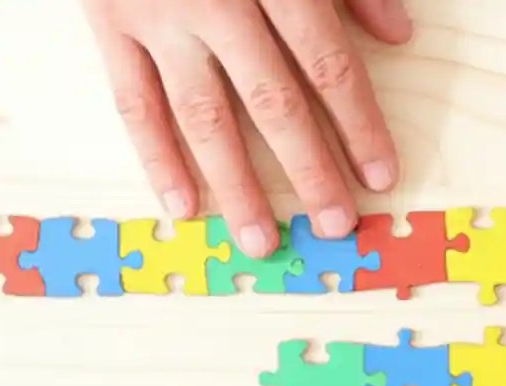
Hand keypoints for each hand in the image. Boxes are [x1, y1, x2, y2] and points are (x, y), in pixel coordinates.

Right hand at [80, 0, 410, 257]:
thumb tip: (397, 37)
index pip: (328, 65)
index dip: (359, 126)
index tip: (381, 176)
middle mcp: (217, 2)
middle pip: (274, 103)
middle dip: (310, 170)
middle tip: (336, 226)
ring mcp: (157, 17)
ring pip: (203, 117)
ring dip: (236, 186)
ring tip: (262, 241)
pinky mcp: (107, 23)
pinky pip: (132, 103)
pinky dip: (156, 158)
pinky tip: (183, 207)